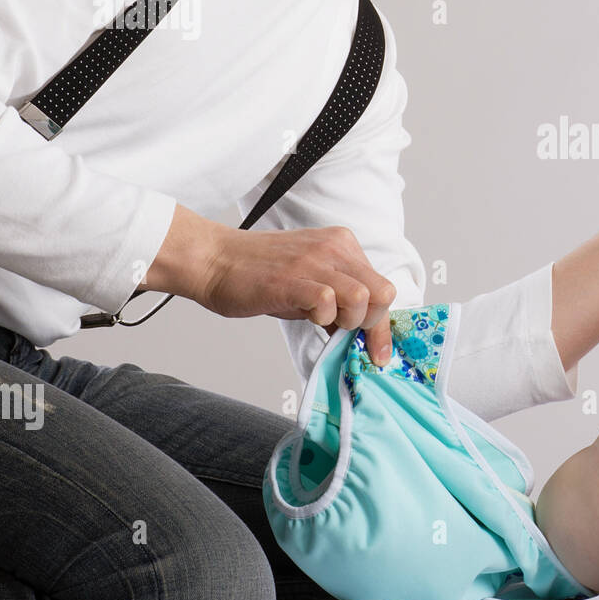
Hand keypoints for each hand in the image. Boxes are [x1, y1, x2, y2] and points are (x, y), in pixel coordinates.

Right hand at [196, 221, 396, 361]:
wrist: (215, 260)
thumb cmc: (261, 275)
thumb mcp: (312, 281)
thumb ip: (340, 301)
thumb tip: (362, 334)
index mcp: (343, 245)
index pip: (382, 287)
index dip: (382, 326)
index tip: (378, 354)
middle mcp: (335, 248)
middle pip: (383, 293)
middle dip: (369, 324)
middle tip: (342, 331)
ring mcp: (314, 261)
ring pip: (363, 297)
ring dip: (347, 321)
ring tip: (320, 320)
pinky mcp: (291, 279)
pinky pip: (327, 300)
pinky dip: (322, 318)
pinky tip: (304, 314)